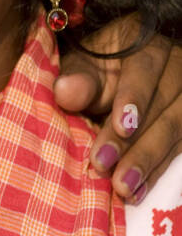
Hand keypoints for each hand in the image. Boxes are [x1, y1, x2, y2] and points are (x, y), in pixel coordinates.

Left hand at [54, 13, 181, 204]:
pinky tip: (140, 191)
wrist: (118, 69)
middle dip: (137, 142)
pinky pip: (180, 147)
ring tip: (124, 188)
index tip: (120, 127)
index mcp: (147, 44)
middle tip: (109, 169)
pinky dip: (157, 171)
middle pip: (164, 106)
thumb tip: (65, 92)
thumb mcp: (83, 65)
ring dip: (149, 162)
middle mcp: (178, 67)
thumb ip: (77, 79)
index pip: (146, 69)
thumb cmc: (97, 66)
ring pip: (177, 130)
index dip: (135, 98)